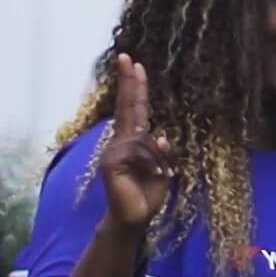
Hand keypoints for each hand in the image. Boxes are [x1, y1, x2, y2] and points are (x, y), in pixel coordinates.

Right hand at [100, 54, 174, 229]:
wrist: (136, 218)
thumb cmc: (149, 193)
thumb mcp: (165, 168)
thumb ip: (164, 151)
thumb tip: (160, 136)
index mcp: (134, 139)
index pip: (134, 108)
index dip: (135, 87)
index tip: (135, 64)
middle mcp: (120, 140)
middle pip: (127, 106)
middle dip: (129, 82)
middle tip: (128, 58)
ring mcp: (113, 150)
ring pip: (143, 139)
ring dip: (159, 159)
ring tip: (163, 175)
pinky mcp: (110, 162)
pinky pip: (137, 152)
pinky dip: (153, 165)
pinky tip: (157, 177)